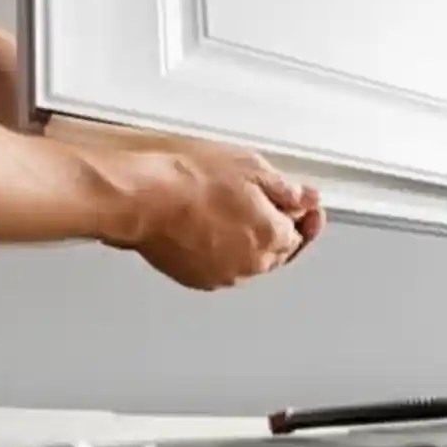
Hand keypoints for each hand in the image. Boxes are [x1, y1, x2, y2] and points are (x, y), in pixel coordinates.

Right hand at [52, 118, 324, 289]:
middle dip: (276, 230)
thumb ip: (286, 189)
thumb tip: (306, 199)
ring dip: (249, 241)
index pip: (300, 234)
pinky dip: (223, 251)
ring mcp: (222, 275)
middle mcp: (250, 264)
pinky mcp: (195, 278)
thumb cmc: (187, 180)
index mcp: (270, 237)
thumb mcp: (250, 167)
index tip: (301, 206)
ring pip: (248, 261)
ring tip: (232, 210)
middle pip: (277, 252)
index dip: (302, 217)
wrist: (140, 197)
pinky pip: (221, 266)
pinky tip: (212, 226)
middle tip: (265, 203)